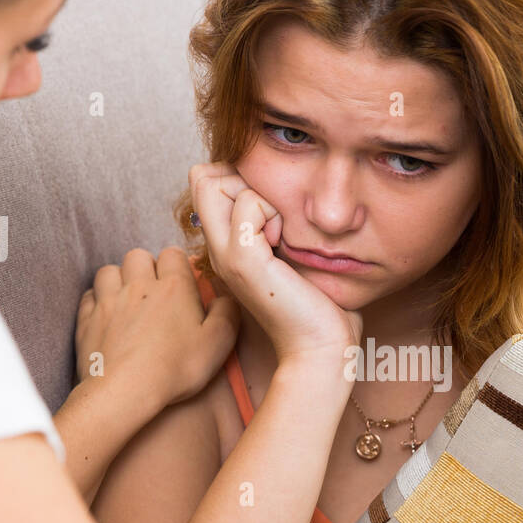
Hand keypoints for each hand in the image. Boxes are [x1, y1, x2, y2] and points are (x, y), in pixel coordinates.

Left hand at [75, 245, 239, 420]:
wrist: (125, 391)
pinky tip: (107, 314)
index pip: (173, 254)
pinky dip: (97, 299)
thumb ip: (227, 313)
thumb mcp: (218, 343)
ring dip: (119, 280)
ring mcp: (108, 301)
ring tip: (128, 299)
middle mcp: (138, 286)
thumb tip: (225, 299)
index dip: (178, 266)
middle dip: (146, 267)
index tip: (182, 285)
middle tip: (155, 291)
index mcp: (173, 287)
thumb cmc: (175, 368)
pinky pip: (89, 296)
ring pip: (109, 271)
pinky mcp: (87, 320)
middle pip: (138, 256)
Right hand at [190, 162, 361, 371]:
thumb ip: (278, 223)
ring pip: (215, 181)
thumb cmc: (318, 303)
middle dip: (242, 177)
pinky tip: (284, 243)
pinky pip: (247, 201)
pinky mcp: (242, 259)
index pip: (207, 181)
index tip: (272, 210)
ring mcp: (224, 253)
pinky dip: (271, 210)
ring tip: (279, 230)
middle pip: (202, 176)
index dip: (239, 178)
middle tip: (274, 215)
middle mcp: (217, 248)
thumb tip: (286, 189)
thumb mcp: (292, 252)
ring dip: (258, 193)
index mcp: (226, 245)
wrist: (320, 346)